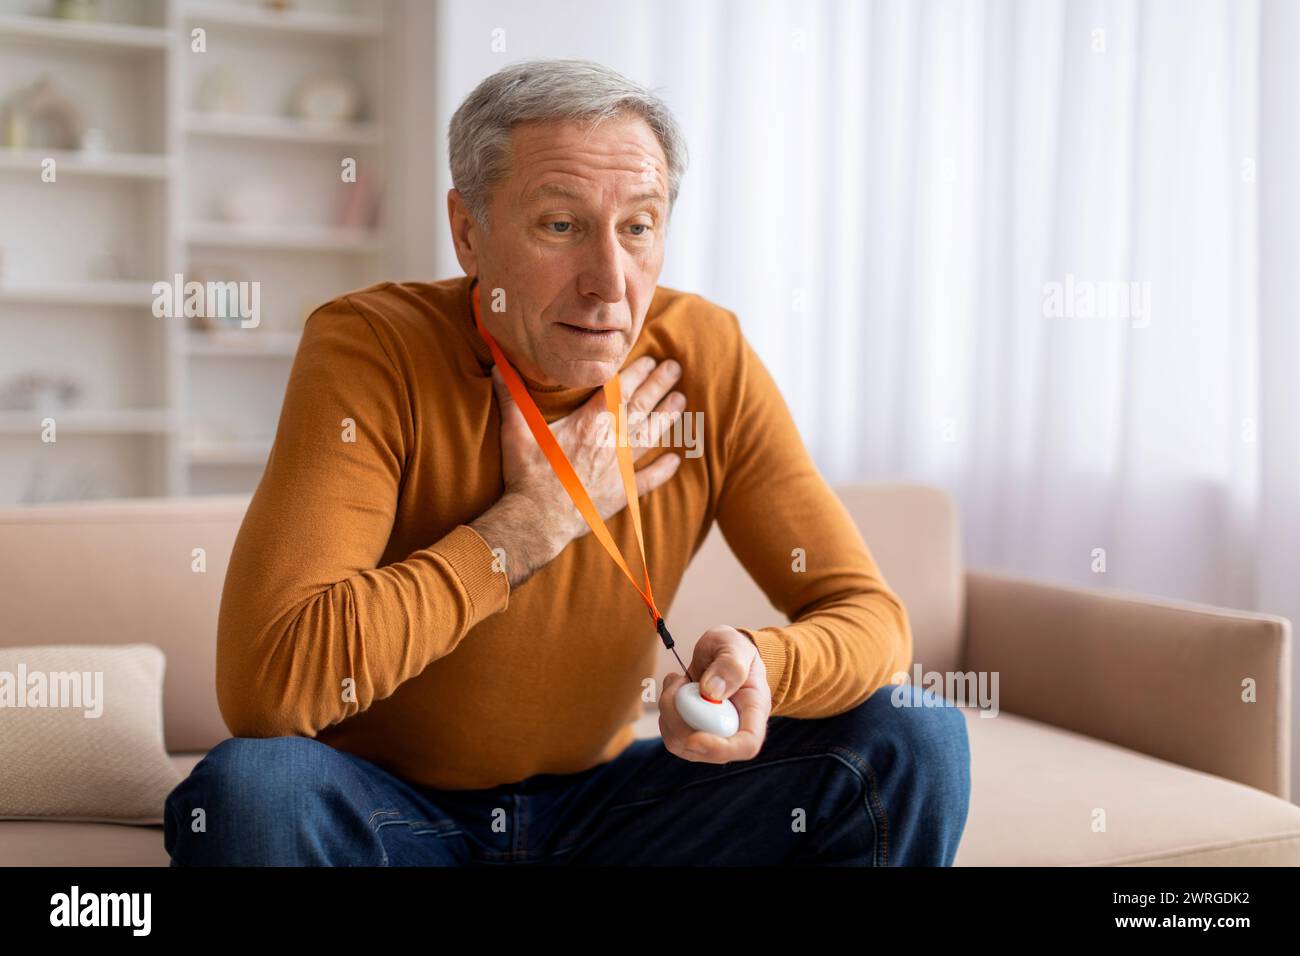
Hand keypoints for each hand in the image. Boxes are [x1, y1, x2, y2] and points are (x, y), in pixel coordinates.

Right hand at [492, 355, 684, 550]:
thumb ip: (511, 397)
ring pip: (651, 436)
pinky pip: (649, 479)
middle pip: (641, 407)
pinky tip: (676, 460)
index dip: (636, 372)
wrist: (539, 519)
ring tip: (681, 400)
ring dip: (667, 417)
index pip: (619, 390)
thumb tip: (498, 366)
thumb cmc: (528, 475)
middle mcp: (611, 441)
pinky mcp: (623, 493)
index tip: (650, 359)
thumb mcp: (517, 432)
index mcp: (590, 423)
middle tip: (674, 367)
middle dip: (659, 385)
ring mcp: (620, 468)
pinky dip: (663, 469)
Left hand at [660, 625, 770, 762]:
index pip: (746, 745)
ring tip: (677, 680)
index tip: (693, 736)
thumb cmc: (733, 648)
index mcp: (754, 710)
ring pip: (683, 744)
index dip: (720, 749)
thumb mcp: (734, 645)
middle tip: (677, 683)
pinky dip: (665, 711)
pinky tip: (674, 687)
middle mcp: (735, 728)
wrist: (721, 653)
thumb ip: (729, 665)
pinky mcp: (693, 731)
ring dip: (669, 712)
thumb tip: (711, 692)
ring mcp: (713, 734)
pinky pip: (672, 734)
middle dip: (680, 722)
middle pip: (708, 750)